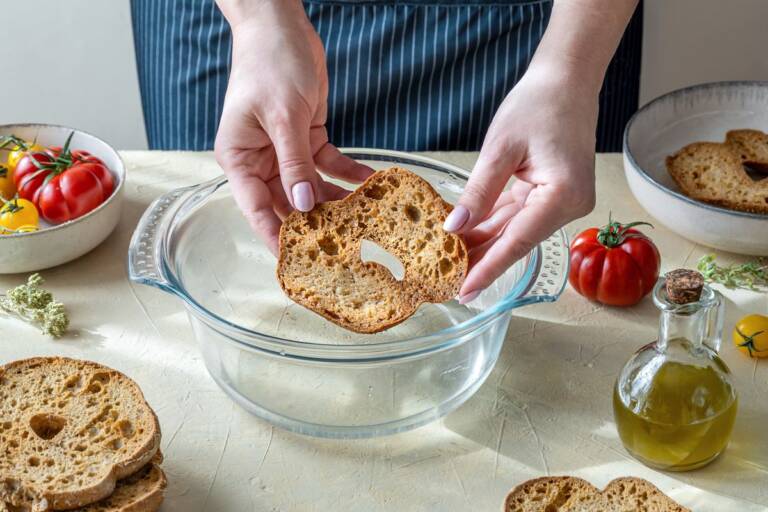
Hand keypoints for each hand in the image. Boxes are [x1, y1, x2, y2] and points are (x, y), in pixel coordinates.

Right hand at [214, 3, 371, 253]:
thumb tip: (303, 204)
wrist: (280, 27)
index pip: (255, 207)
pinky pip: (328, 165)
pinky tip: (370, 183)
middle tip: (341, 245)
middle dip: (312, 222)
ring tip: (363, 218)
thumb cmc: (268, 64)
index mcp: (239, 158)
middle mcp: (260, 160)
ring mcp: (284, 152)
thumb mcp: (283, 116)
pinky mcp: (307, 139)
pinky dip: (348, 173)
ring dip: (335, 201)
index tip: (293, 261)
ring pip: (310, 188)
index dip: (274, 236)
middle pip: (285, 203)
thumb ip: (294, 162)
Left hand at [443, 68, 597, 302]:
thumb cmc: (539, 105)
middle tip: (447, 285)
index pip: (517, 241)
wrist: (566, 81)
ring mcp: (562, 203)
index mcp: (563, 195)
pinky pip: (516, 217)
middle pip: (516, 242)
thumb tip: (453, 228)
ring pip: (514, 232)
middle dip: (481, 262)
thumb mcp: (501, 148)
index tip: (465, 291)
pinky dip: (491, 227)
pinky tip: (465, 239)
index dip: (488, 268)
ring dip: (483, 246)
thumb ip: (478, 192)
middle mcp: (569, 206)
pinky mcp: (551, 196)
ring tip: (449, 265)